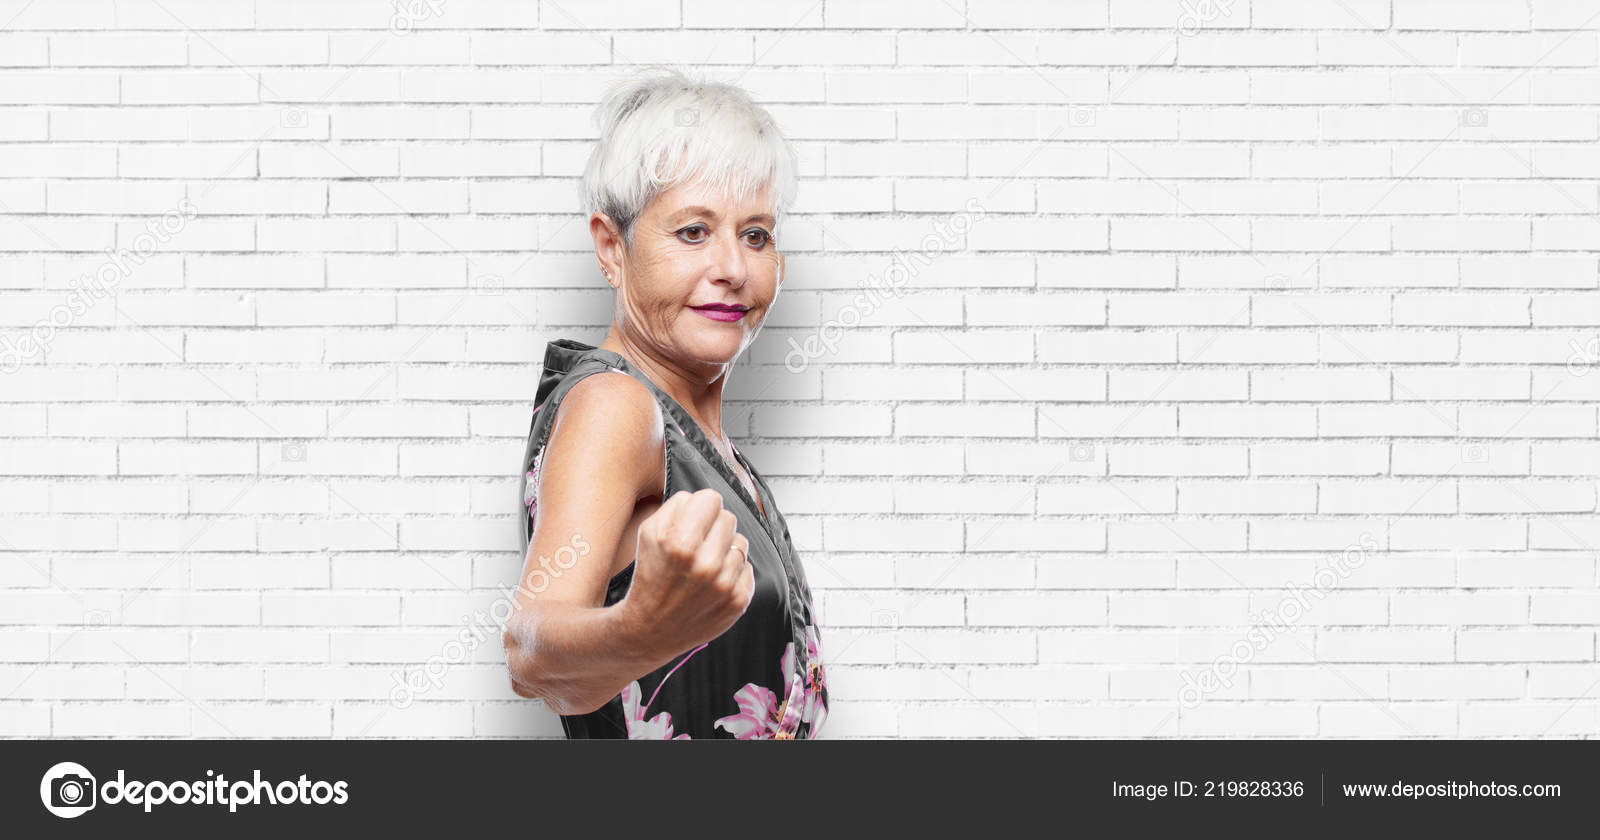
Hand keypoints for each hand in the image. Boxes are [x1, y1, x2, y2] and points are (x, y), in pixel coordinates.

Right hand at [617, 489, 754, 657]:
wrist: (650, 630)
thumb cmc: (650, 576)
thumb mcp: (648, 534)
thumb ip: (676, 506)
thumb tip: (702, 498)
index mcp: (681, 544)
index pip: (712, 499)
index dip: (701, 507)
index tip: (695, 519)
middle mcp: (706, 564)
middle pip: (728, 518)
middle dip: (713, 527)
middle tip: (698, 544)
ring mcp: (725, 585)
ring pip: (741, 542)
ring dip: (725, 549)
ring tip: (705, 563)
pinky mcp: (738, 602)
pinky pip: (748, 567)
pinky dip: (733, 571)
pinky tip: (714, 581)